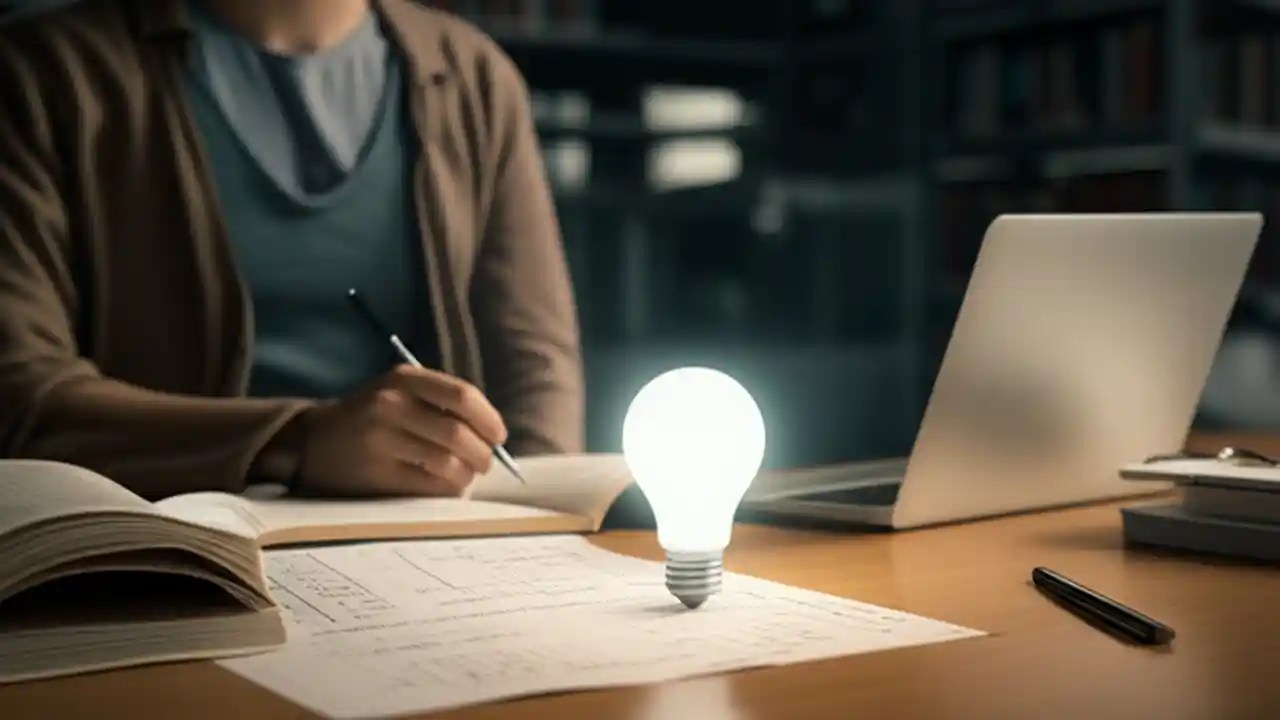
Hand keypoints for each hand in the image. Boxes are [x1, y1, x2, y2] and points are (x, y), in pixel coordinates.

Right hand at [293, 366, 507, 496]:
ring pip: (447, 462)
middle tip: (485, 464)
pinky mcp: (374, 473)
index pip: (463, 396)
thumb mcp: (399, 393)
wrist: (311, 442)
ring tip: (465, 477)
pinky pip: (428, 486)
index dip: (489, 419)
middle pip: (458, 433)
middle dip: (483, 454)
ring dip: (466, 475)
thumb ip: (442, 403)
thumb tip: (493, 435)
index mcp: (404, 379)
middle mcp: (390, 404)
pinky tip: (444, 487)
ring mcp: (380, 440)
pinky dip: (447, 489)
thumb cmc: (371, 418)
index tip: (499, 437)